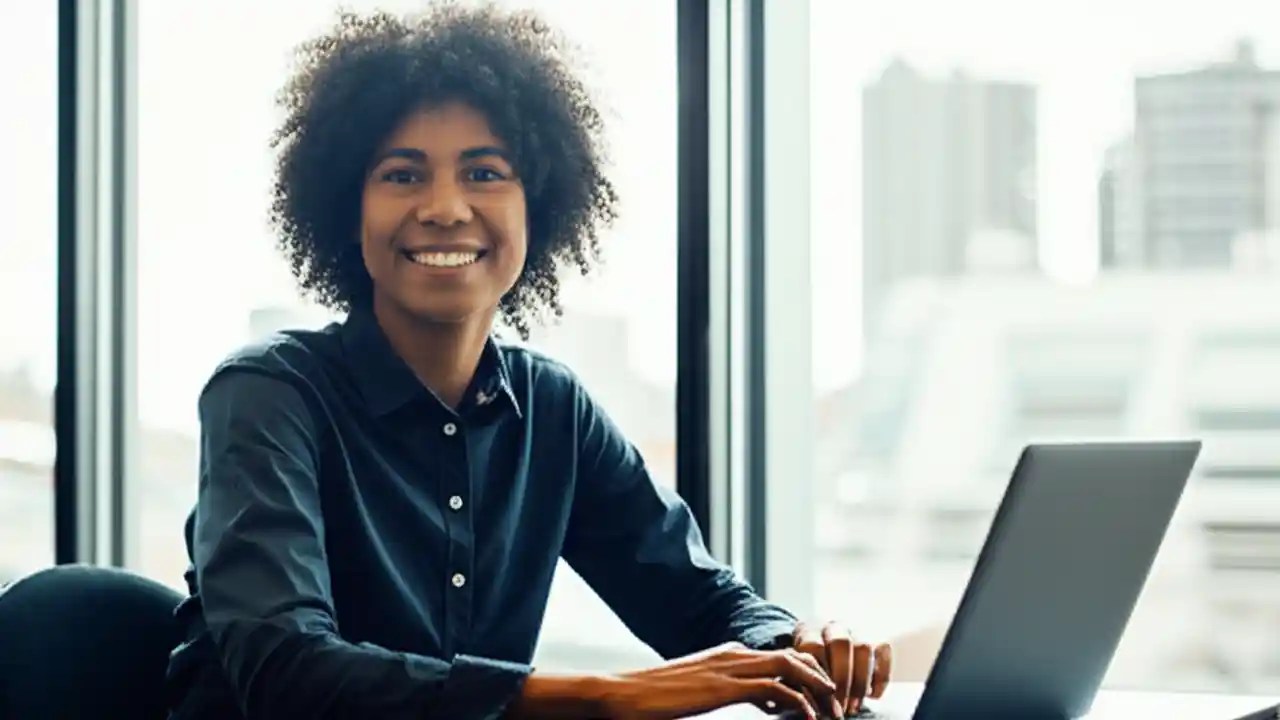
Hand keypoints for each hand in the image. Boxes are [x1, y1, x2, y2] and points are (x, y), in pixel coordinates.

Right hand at [600, 641, 840, 719]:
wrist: (622, 693)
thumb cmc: (656, 697)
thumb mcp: (703, 692)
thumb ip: (734, 691)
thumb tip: (767, 701)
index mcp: (729, 654)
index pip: (781, 655)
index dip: (808, 674)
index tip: (823, 698)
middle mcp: (733, 653)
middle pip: (793, 654)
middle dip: (821, 677)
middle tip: (838, 705)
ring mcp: (728, 666)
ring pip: (790, 665)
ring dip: (816, 687)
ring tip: (832, 711)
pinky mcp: (723, 686)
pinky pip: (773, 688)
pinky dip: (797, 701)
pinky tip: (807, 717)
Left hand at [791, 621, 891, 716]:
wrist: (825, 641)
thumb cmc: (809, 661)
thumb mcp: (800, 664)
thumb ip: (804, 676)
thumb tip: (812, 701)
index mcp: (811, 629)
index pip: (814, 646)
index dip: (818, 673)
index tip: (819, 697)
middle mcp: (836, 627)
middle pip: (841, 644)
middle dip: (841, 678)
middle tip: (839, 706)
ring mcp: (858, 631)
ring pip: (864, 648)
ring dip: (860, 681)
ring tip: (854, 706)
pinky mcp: (878, 640)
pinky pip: (885, 654)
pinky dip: (881, 677)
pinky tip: (872, 696)